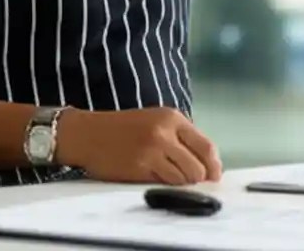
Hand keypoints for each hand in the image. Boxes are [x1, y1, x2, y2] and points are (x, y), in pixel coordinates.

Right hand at [58, 107, 222, 184]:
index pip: (206, 146)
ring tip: (172, 179)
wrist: (88, 134)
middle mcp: (165, 132)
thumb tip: (206, 162)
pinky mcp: (139, 167)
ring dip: (182, 184)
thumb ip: (180, 136)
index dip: (214, 165)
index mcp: (172, 118)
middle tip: (196, 183)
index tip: (214, 175)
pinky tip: (158, 180)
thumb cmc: (123, 129)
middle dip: (199, 179)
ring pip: (184, 178)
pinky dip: (166, 186)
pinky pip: (164, 183)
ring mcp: (152, 150)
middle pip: (198, 167)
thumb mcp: (156, 120)